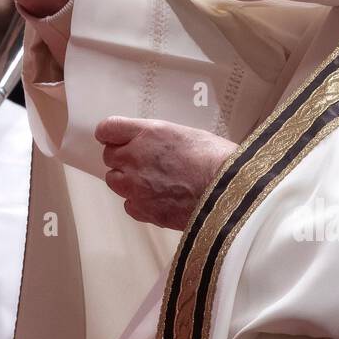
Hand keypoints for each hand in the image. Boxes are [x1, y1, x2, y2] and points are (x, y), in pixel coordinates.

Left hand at [95, 116, 236, 230]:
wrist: (229, 192)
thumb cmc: (217, 159)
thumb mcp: (186, 134)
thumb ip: (158, 138)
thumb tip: (150, 145)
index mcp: (147, 133)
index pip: (108, 129)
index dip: (110, 134)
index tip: (113, 138)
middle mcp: (135, 157)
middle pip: (109, 156)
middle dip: (122, 158)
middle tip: (142, 162)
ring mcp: (136, 185)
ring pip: (114, 181)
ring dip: (126, 180)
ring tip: (150, 182)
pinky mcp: (143, 210)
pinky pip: (128, 205)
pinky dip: (138, 203)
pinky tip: (157, 199)